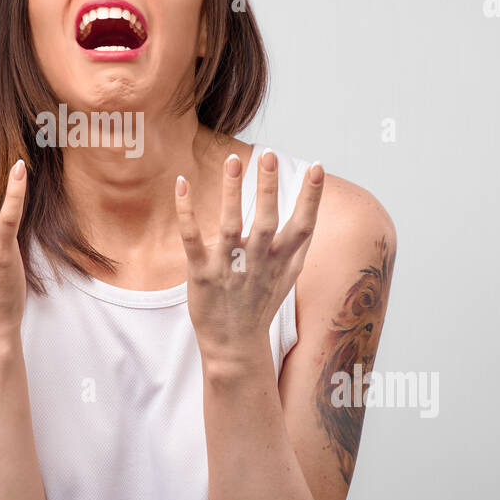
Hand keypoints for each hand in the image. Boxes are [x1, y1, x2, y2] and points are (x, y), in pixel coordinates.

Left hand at [175, 150, 323, 370]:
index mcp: (282, 259)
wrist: (235, 345)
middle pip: (267, 220)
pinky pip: (192, 236)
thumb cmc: (261, 302)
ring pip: (230, 224)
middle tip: (270, 154)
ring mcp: (229, 266)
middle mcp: (258, 261)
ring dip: (231, 191)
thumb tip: (314, 204)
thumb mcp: (289, 274)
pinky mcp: (201, 271)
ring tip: (233, 160)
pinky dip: (186, 210)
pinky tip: (182, 182)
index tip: (317, 166)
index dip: (312, 196)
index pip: (303, 224)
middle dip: (268, 187)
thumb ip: (300, 242)